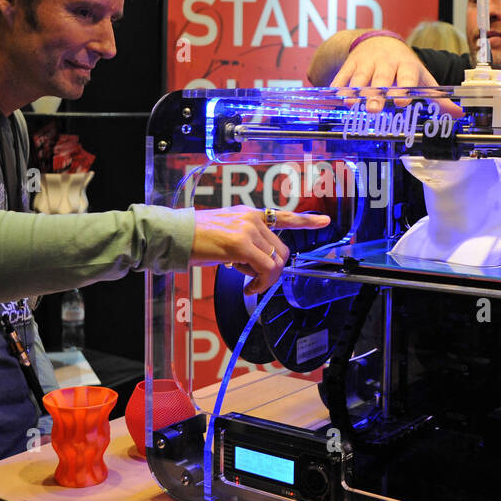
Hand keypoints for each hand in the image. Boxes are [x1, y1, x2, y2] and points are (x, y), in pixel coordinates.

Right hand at [190, 206, 330, 295]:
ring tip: (246, 283)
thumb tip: (257, 263)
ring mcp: (247, 230)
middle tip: (254, 281)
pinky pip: (264, 269)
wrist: (175, 234)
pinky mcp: (240, 245)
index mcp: (249, 213)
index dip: (306, 220)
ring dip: (265, 279)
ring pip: (275, 262)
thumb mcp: (225, 233)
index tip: (325, 221)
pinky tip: (247, 287)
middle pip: (282, 250)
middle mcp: (252, 218)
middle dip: (274, 270)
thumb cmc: (195, 238)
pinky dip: (260, 283)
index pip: (283, 215)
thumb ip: (245, 241)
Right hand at [330, 37, 461, 116]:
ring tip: (351, 102)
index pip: (406, 77)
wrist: (379, 41)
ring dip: (356, 90)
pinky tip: (336, 96)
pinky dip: (339, 85)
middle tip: (374, 107)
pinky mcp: (351, 64)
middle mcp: (386, 63)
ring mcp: (367, 63)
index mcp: (407, 66)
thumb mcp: (422, 77)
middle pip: (381, 79)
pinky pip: (343, 75)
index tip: (402, 100)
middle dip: (377, 93)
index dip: (404, 88)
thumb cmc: (404, 66)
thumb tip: (459, 114)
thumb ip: (438, 97)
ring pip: (361, 77)